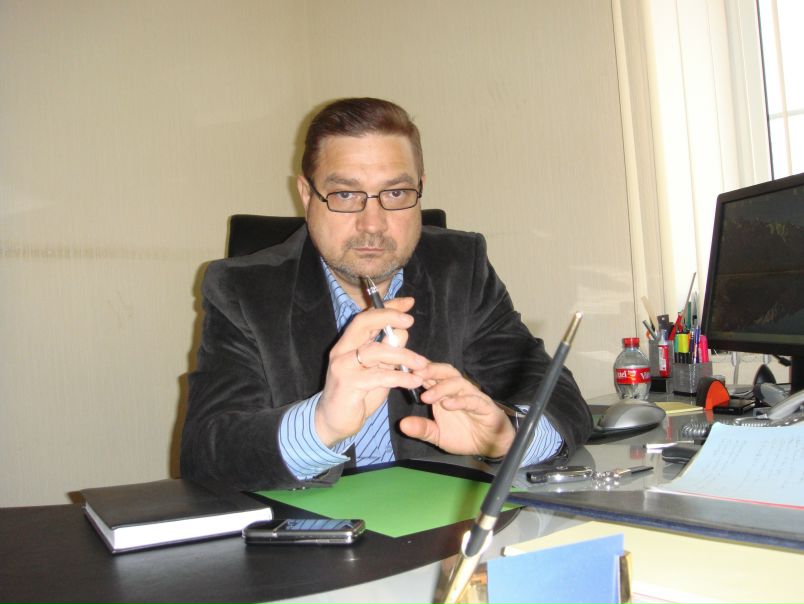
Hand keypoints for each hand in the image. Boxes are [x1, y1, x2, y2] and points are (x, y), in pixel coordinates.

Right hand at [315, 297, 426, 446]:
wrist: (333, 423)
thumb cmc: (356, 396)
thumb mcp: (376, 371)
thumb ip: (388, 353)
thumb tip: (402, 332)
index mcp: (348, 344)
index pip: (366, 316)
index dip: (388, 307)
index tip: (408, 302)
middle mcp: (342, 351)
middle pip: (363, 323)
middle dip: (388, 317)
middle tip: (410, 320)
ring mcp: (343, 367)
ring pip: (376, 351)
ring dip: (403, 355)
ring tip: (422, 364)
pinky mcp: (348, 385)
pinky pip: (379, 376)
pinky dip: (400, 377)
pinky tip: (414, 381)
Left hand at [400, 363, 514, 457]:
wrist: (491, 445)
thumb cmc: (464, 435)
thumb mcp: (438, 435)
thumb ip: (422, 429)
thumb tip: (402, 425)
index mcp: (445, 393)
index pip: (432, 376)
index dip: (419, 371)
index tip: (403, 371)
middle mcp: (458, 391)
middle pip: (445, 372)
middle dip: (430, 370)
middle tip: (415, 375)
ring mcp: (472, 396)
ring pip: (458, 382)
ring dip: (441, 387)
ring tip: (427, 397)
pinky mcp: (485, 406)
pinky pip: (473, 400)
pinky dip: (460, 401)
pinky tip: (447, 405)